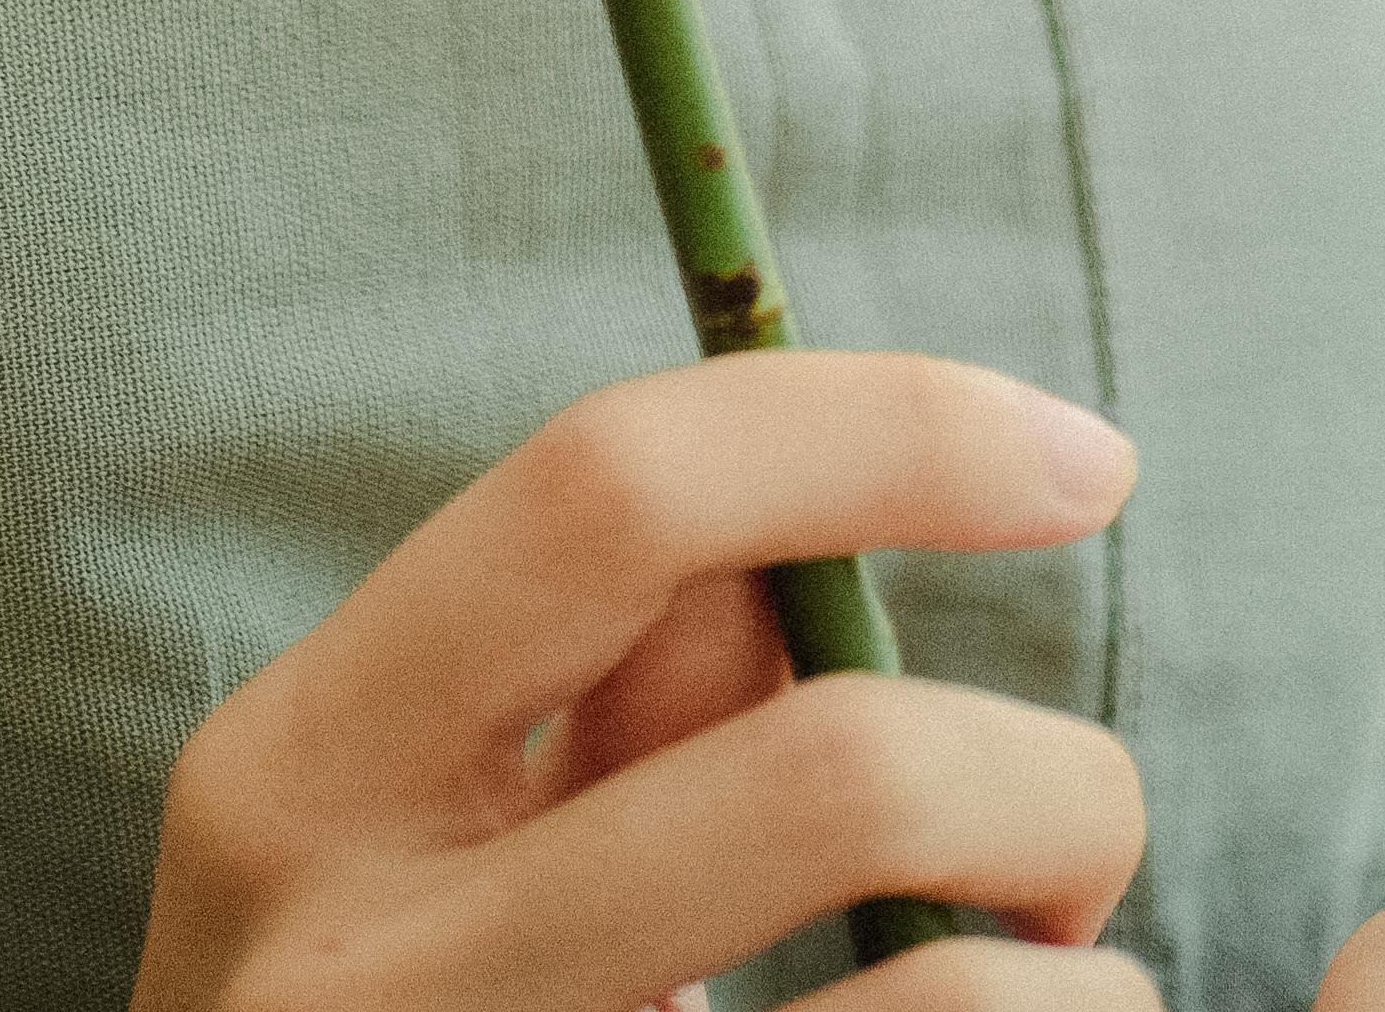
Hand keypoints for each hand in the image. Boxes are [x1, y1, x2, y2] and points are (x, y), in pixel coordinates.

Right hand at [129, 349, 1153, 1011]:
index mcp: (293, 783)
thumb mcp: (420, 854)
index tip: (1090, 452)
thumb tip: (859, 522)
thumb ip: (603, 691)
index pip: (612, 495)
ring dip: (1078, 1002)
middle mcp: (348, 989)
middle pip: (833, 767)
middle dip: (1049, 781)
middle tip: (1084, 856)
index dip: (881, 429)